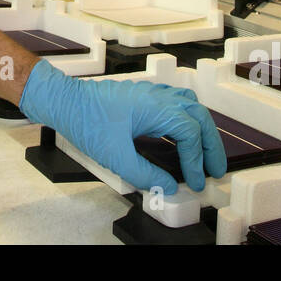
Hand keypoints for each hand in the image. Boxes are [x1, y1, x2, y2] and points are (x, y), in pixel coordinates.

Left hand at [19, 59, 227, 193]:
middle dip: (211, 144)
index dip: (196, 161)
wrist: (64, 100)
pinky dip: (187, 117)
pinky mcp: (142, 95)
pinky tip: (183, 131)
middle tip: (216, 169)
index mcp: (156, 107)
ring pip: (190, 105)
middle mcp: (158, 96)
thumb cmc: (86, 121)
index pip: (190, 134)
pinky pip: (176, 101)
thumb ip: (144, 175)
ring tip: (206, 151)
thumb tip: (168, 187)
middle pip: (199, 115)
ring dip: (202, 128)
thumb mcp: (115, 157)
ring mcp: (150, 93)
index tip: (196, 181)